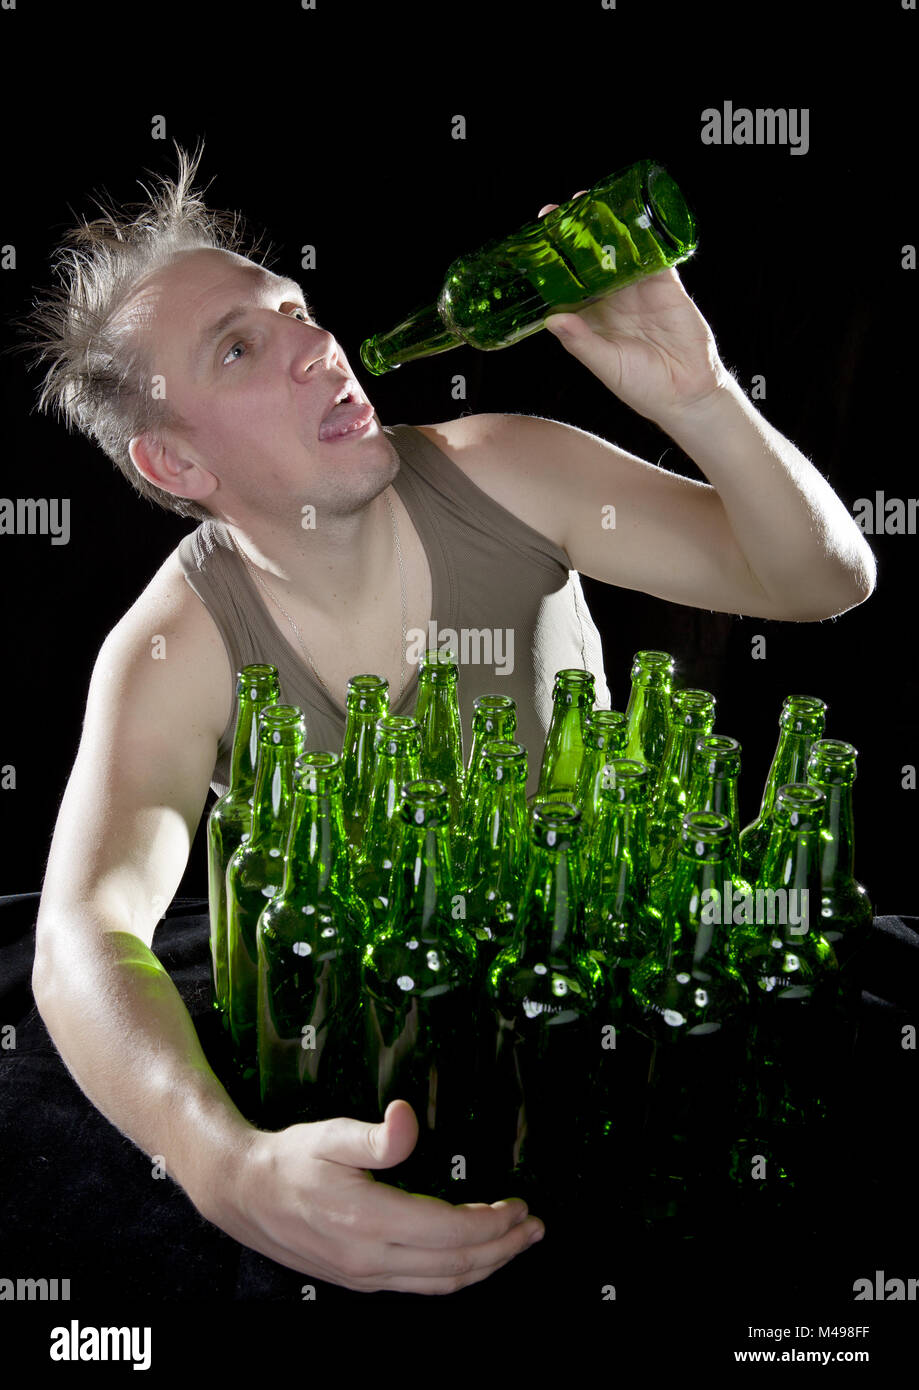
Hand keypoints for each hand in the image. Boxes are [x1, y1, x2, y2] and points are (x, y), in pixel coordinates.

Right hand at [205, 1099, 543, 1293]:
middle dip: (502, 1248)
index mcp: (369, 1220)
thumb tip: (410, 1118)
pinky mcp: (359, 1280)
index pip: (449, 1233)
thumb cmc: (290, 1159)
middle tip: (533, 1228)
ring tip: (515, 1245)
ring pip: (441, 1284)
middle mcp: (370, 1259)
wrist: (243, 1194)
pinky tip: (470, 1259)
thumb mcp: (332, 1134)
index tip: (518, 1205)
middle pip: (454, 1265)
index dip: (492, 1223)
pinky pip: (421, 1286)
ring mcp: (365, 1276)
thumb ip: (378, 1135)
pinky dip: (455, 1275)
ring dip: (485, 1267)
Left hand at [537, 192, 729, 421]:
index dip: (553, 265)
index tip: (536, 243)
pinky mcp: (666, 286)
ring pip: (620, 252)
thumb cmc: (643, 387)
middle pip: (590, 262)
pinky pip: (654, 256)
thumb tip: (553, 320)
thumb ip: (581, 342)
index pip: (567, 286)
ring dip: (607, 228)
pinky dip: (645, 237)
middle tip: (557, 211)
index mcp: (592, 320)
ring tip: (590, 203)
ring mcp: (639, 291)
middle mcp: (613, 301)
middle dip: (575, 237)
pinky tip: (633, 216)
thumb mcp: (607, 366)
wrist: (687, 393)